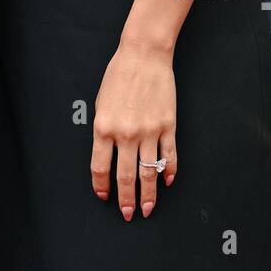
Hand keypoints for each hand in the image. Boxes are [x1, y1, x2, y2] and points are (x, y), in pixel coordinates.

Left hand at [91, 41, 177, 219]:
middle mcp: (126, 133)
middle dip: (126, 199)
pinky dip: (169, 171)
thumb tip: (108, 156)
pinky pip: (169, 156)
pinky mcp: (168, 126)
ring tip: (147, 209)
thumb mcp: (101, 103)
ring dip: (148, 195)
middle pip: (126, 177)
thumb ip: (103, 131)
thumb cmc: (119, 76)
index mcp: (104, 127)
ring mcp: (149, 131)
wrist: (144, 55)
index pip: (100, 168)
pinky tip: (167, 182)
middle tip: (128, 214)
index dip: (102, 186)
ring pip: (149, 172)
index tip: (105, 197)